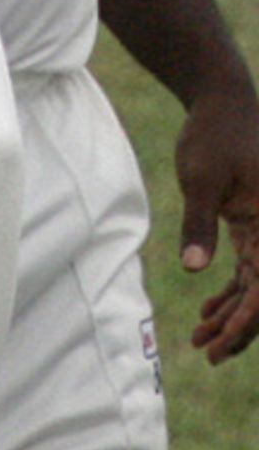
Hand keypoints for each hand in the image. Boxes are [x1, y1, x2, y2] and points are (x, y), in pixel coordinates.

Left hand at [176, 90, 258, 362]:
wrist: (221, 98)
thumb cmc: (213, 133)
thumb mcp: (201, 176)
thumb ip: (199, 222)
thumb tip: (196, 270)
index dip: (245, 320)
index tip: (219, 344)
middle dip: (239, 327)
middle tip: (206, 351)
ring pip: (257, 286)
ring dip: (233, 314)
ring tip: (200, 338)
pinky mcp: (254, 225)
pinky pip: (250, 269)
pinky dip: (232, 292)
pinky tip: (208, 309)